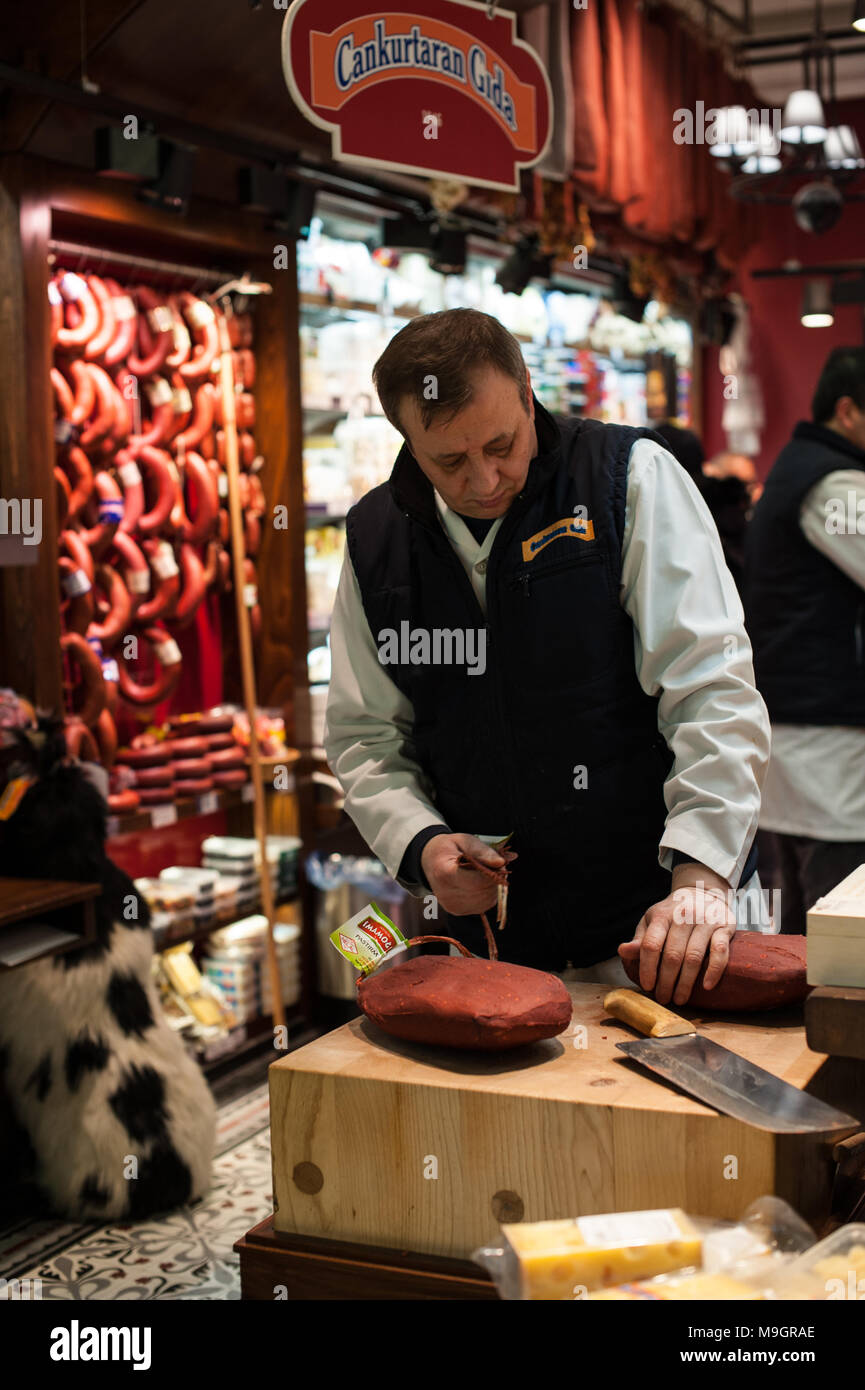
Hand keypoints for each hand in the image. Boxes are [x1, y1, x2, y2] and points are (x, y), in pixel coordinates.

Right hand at [421, 833, 514, 915]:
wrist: (430, 860)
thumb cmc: (450, 847)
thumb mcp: (465, 841)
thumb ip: (483, 851)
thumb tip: (501, 863)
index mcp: (444, 872)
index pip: (477, 880)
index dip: (493, 872)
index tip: (497, 862)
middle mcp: (445, 893)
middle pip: (483, 891)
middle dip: (494, 878)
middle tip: (492, 865)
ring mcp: (450, 905)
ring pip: (486, 900)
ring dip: (492, 887)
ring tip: (484, 873)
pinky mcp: (456, 911)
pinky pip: (483, 906)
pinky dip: (487, 894)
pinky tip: (480, 883)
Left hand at [617, 863, 735, 1006]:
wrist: (702, 892)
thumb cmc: (672, 913)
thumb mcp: (652, 921)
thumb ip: (640, 939)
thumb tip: (622, 951)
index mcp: (662, 915)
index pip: (651, 945)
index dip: (647, 968)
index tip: (647, 986)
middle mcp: (683, 916)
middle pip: (672, 955)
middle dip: (666, 981)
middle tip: (663, 998)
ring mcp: (705, 921)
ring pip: (694, 957)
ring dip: (686, 982)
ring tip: (679, 999)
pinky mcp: (724, 927)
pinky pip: (720, 951)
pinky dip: (714, 971)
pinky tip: (706, 986)